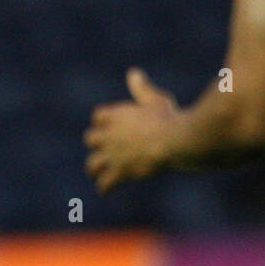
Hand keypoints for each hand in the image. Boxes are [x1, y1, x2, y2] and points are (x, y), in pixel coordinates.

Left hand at [83, 68, 178, 193]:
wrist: (174, 140)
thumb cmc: (168, 118)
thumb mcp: (154, 99)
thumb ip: (141, 89)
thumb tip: (132, 73)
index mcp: (115, 115)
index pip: (98, 117)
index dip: (103, 122)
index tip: (108, 126)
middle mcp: (108, 135)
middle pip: (90, 139)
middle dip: (96, 144)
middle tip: (102, 150)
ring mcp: (111, 155)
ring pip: (91, 165)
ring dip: (94, 169)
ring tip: (97, 174)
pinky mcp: (119, 172)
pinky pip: (104, 184)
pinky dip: (104, 188)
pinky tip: (106, 191)